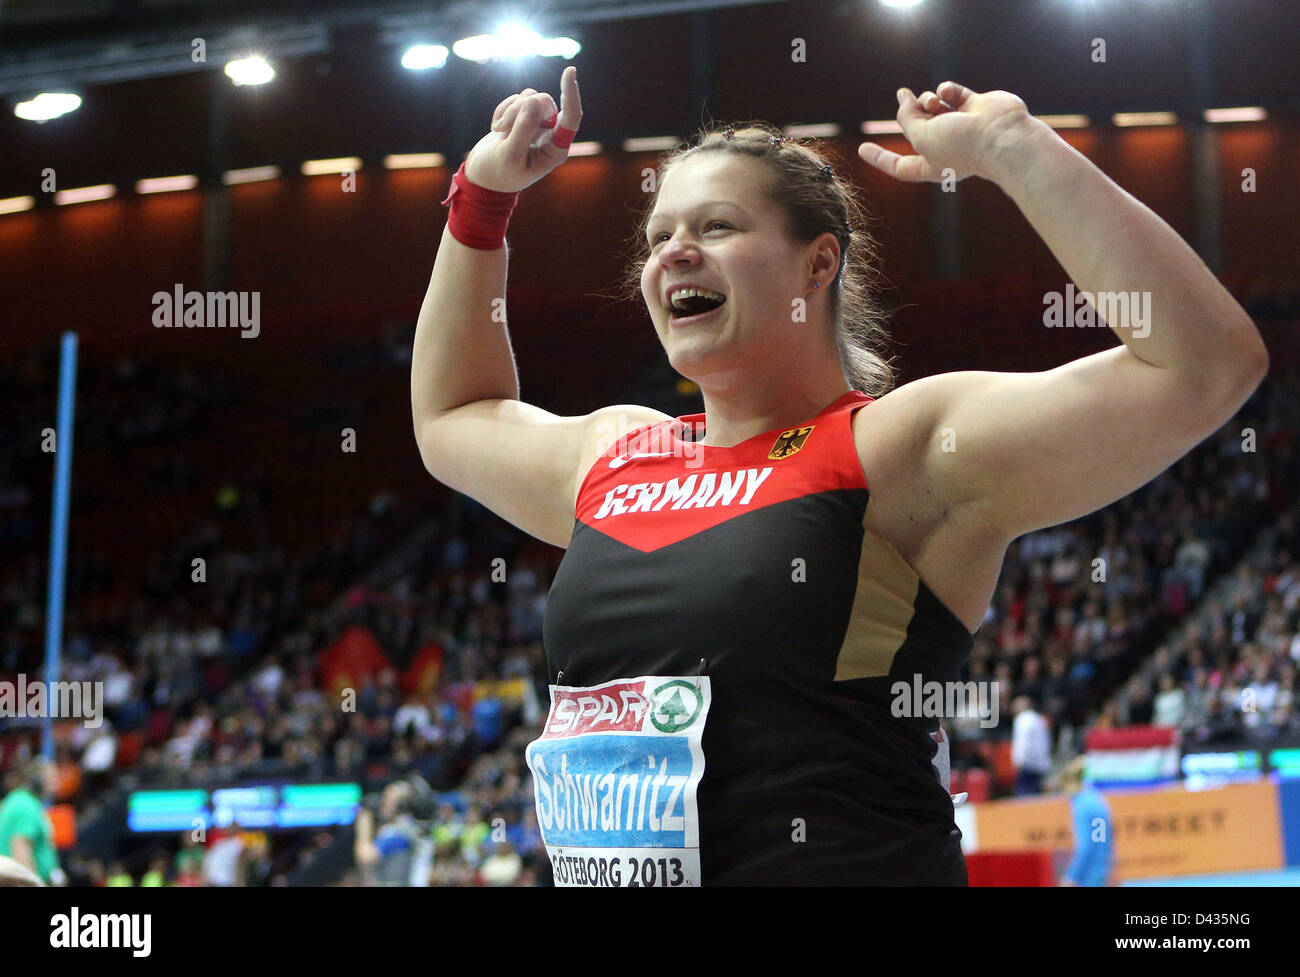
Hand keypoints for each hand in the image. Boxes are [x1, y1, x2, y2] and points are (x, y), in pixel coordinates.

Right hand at [464, 65, 582, 192]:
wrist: (483, 175)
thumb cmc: (499, 173)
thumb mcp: (510, 156)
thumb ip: (523, 130)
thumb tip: (535, 102)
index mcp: (555, 149)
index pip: (571, 117)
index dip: (571, 94)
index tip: (569, 71)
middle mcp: (551, 134)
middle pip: (545, 102)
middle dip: (520, 108)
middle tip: (503, 128)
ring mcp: (537, 123)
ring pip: (529, 97)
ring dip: (510, 110)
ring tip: (500, 131)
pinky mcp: (523, 116)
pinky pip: (516, 98)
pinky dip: (503, 109)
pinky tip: (497, 128)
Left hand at [858, 81, 1034, 184]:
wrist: (1000, 134)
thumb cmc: (961, 144)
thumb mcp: (921, 137)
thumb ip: (907, 119)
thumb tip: (903, 98)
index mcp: (932, 165)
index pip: (900, 166)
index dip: (880, 158)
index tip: (862, 149)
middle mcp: (947, 147)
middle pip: (916, 128)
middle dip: (909, 112)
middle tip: (905, 96)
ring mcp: (962, 126)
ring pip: (933, 107)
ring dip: (928, 100)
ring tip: (933, 101)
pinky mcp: (976, 106)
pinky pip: (952, 93)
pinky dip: (947, 90)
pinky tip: (948, 93)